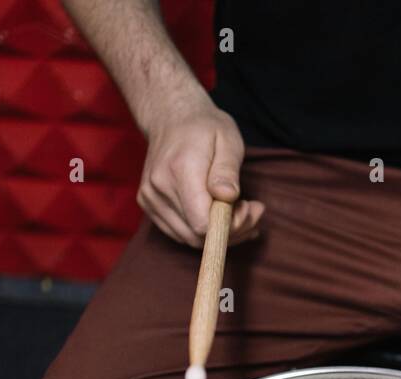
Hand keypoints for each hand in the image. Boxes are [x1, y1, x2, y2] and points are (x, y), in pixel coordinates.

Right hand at [136, 94, 265, 247]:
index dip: (230, 227)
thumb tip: (227, 196)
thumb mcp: (227, 139)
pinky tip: (221, 217)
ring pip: (189, 239)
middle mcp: (159, 187)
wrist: (170, 117)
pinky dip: (203, 232)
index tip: (249, 208)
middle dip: (231, 231)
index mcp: (180, 170)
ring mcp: (150, 198)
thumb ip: (227, 170)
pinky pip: (179, 232)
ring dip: (220, 234)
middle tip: (252, 210)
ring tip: (239, 211)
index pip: (202, 222)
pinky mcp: (148, 205)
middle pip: (197, 235)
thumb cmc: (205, 127)